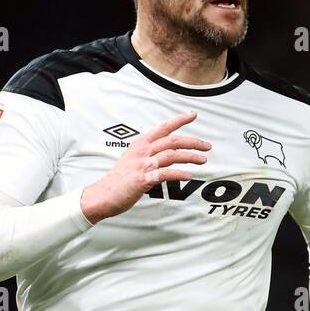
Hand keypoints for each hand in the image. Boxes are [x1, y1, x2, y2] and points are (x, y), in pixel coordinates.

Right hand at [80, 111, 210, 224]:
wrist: (102, 195)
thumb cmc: (118, 180)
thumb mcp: (132, 160)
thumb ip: (148, 154)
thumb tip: (165, 154)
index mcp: (140, 144)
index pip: (163, 128)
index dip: (179, 120)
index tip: (193, 114)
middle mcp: (142, 152)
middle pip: (172, 141)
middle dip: (193, 141)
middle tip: (207, 146)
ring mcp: (142, 165)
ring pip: (171, 155)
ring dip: (190, 157)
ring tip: (203, 160)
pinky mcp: (142, 180)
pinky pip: (164, 174)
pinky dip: (178, 174)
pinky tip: (188, 176)